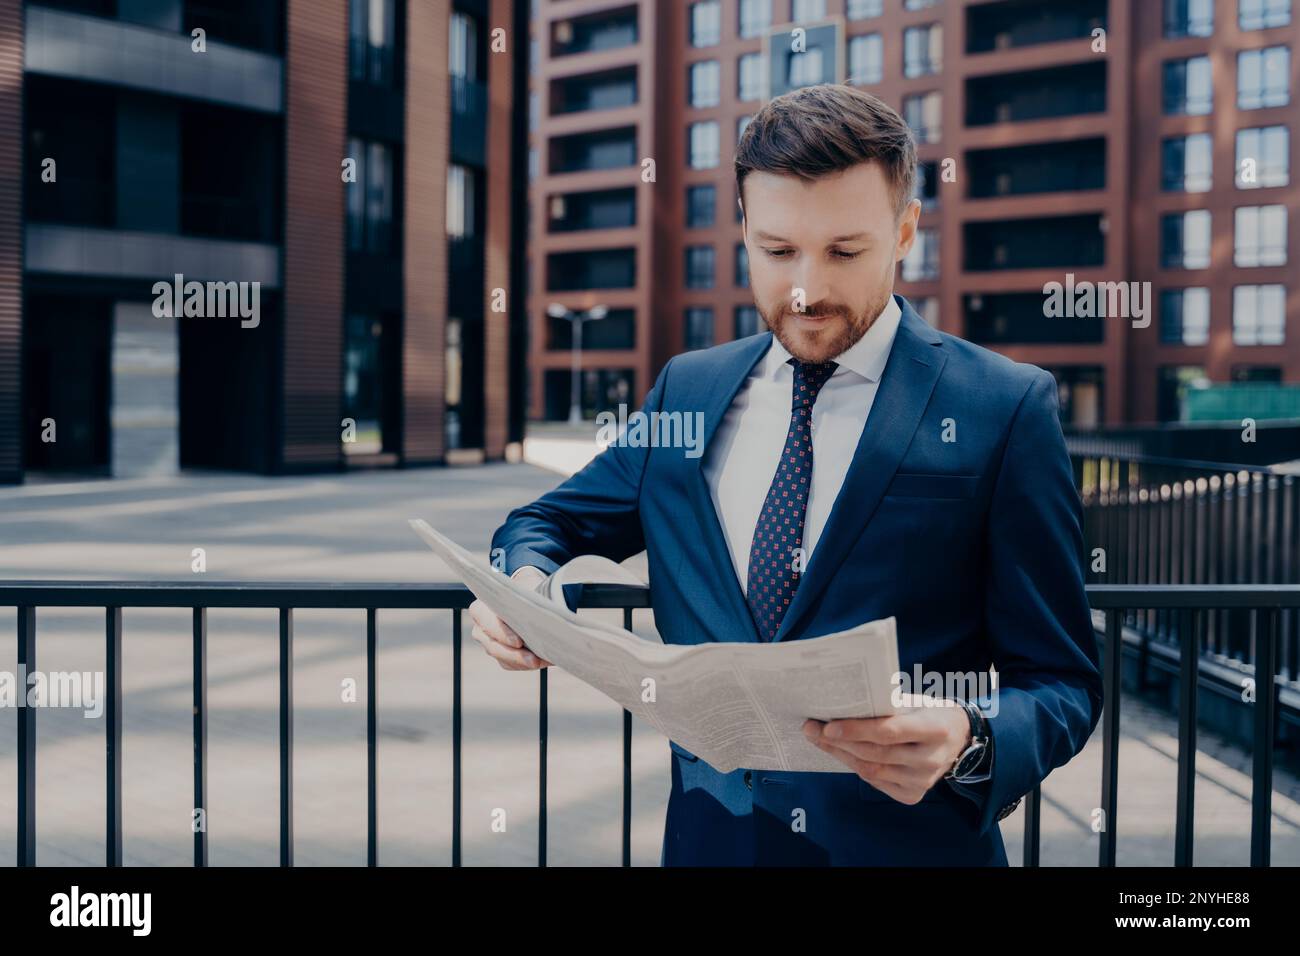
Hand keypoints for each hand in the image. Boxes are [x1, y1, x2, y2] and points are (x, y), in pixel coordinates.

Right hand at [468, 566, 552, 670]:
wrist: (524, 595)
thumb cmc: (524, 589)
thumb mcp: (526, 588)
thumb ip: (531, 597)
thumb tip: (547, 610)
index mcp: (481, 608)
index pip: (487, 621)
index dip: (502, 633)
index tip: (519, 641)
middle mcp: (481, 628)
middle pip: (493, 646)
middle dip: (515, 655)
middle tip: (533, 660)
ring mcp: (489, 643)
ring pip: (502, 658)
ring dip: (523, 662)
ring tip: (542, 661)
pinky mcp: (500, 655)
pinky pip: (511, 664)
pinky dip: (526, 664)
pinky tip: (542, 661)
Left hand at [801, 692, 970, 804]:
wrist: (959, 738)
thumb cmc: (930, 712)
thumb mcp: (915, 702)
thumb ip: (886, 706)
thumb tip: (841, 704)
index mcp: (935, 729)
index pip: (889, 731)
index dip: (856, 729)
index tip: (828, 726)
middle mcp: (931, 759)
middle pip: (875, 753)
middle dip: (838, 742)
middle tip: (811, 728)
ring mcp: (923, 781)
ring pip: (871, 770)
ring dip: (840, 754)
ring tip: (818, 740)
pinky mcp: (913, 795)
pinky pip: (876, 782)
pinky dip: (855, 766)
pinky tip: (840, 753)